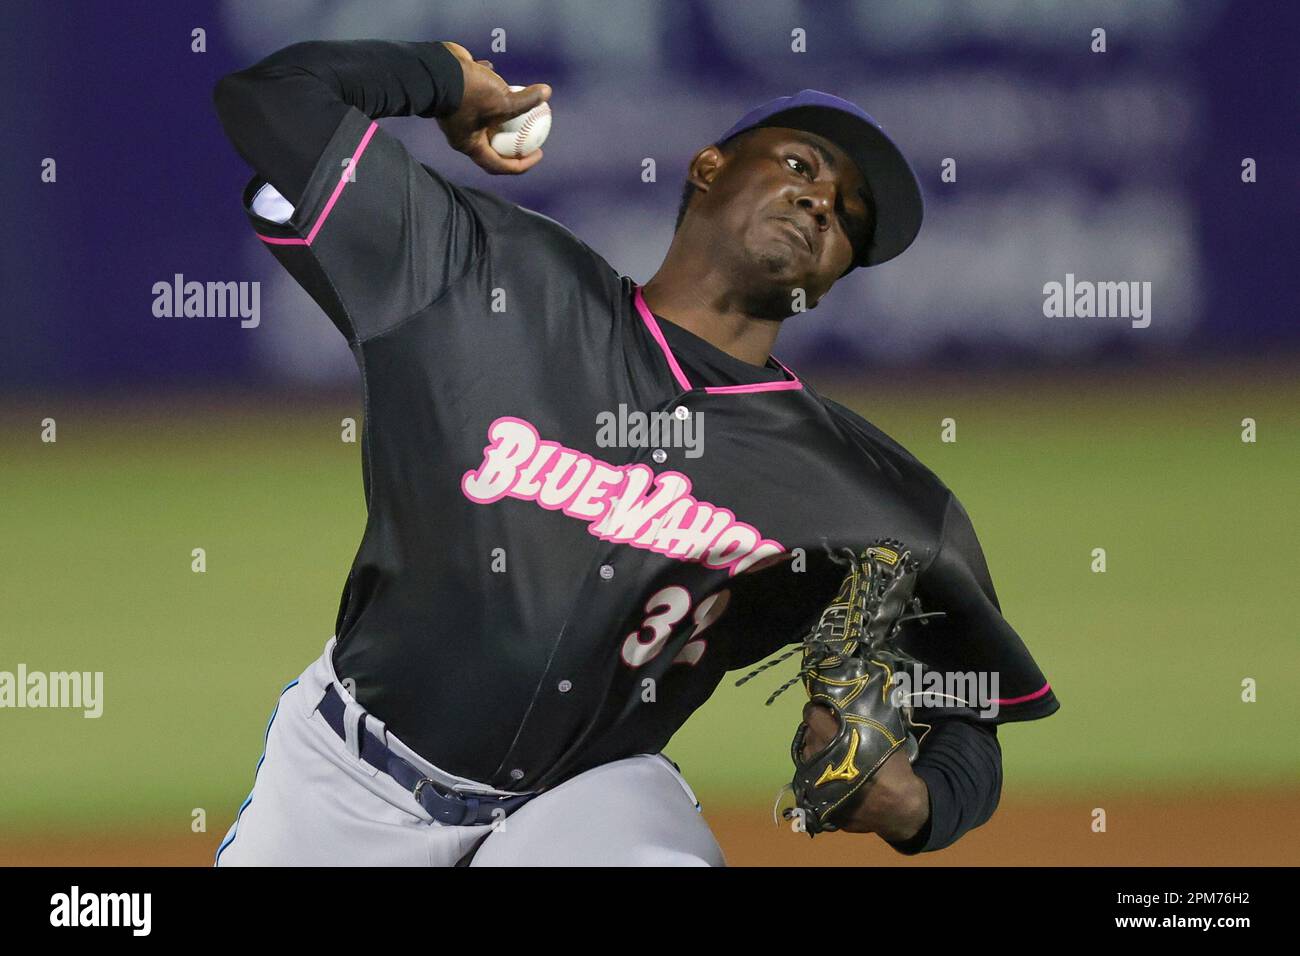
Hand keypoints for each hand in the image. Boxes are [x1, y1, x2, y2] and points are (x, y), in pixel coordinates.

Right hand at [437, 41, 549, 174]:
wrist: (437, 66)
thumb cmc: (468, 91)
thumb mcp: (503, 100)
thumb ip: (525, 101)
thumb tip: (547, 92)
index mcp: (471, 145)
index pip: (499, 165)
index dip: (522, 164)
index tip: (538, 153)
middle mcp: (464, 133)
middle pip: (494, 144)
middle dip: (514, 140)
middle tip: (532, 132)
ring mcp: (460, 115)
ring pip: (485, 117)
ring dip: (502, 111)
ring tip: (519, 102)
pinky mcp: (457, 95)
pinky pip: (476, 94)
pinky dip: (487, 86)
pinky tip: (497, 75)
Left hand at [801, 702, 929, 841]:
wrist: (897, 808)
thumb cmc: (893, 769)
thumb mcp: (884, 735)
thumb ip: (863, 720)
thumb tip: (853, 705)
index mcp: (835, 737)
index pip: (813, 715)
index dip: (817, 709)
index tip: (823, 709)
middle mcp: (820, 754)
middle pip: (809, 733)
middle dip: (818, 729)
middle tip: (830, 730)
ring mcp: (815, 777)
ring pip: (807, 753)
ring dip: (815, 748)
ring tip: (829, 750)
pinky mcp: (816, 796)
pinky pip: (809, 775)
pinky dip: (817, 769)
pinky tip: (829, 769)